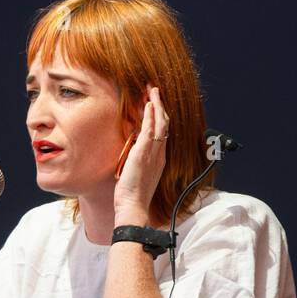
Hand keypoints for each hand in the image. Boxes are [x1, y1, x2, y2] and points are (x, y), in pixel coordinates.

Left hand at [114, 85, 168, 220]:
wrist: (132, 207)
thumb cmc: (132, 195)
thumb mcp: (136, 174)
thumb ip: (137, 161)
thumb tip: (132, 153)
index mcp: (158, 158)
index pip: (162, 131)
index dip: (160, 115)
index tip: (154, 103)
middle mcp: (159, 153)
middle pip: (164, 123)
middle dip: (160, 105)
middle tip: (154, 90)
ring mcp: (153, 153)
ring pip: (160, 123)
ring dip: (156, 105)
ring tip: (152, 90)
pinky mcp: (143, 154)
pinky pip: (150, 131)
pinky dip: (150, 116)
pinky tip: (148, 104)